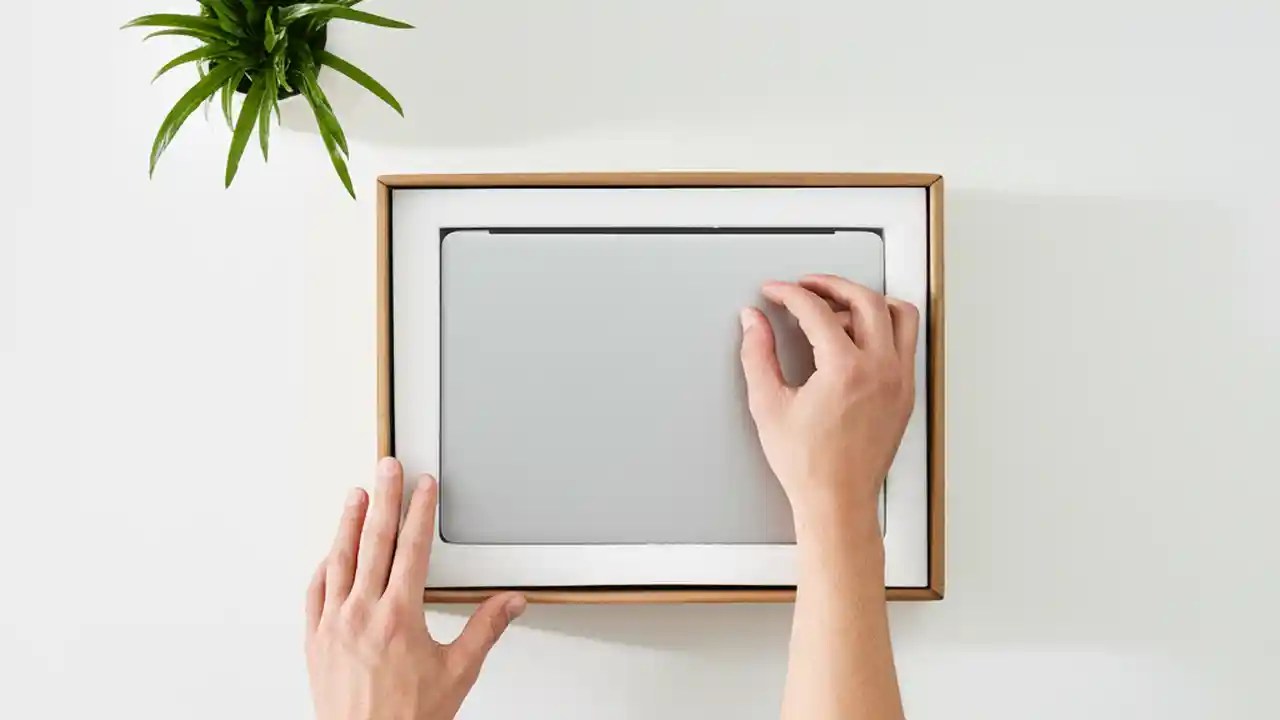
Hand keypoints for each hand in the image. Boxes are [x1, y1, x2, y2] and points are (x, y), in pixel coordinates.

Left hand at [306, 458, 525, 719]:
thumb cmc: (407, 719)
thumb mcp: (458, 673)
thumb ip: (485, 630)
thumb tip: (509, 603)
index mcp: (399, 616)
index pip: (412, 548)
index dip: (419, 511)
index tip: (423, 487)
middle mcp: (361, 614)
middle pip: (374, 541)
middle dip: (383, 498)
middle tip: (387, 468)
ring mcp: (332, 625)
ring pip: (339, 560)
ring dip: (348, 522)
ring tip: (355, 495)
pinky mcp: (314, 641)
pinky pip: (315, 592)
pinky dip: (324, 566)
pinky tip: (329, 554)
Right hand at [739, 274, 918, 538]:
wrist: (837, 501)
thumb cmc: (808, 465)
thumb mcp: (769, 405)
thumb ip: (758, 355)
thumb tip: (753, 322)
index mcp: (846, 370)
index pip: (817, 310)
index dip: (789, 294)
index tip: (774, 292)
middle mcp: (881, 370)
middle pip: (865, 299)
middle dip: (831, 284)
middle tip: (805, 286)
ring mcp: (899, 380)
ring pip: (898, 315)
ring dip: (867, 301)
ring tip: (837, 307)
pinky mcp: (905, 393)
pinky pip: (905, 343)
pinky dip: (884, 328)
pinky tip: (857, 337)